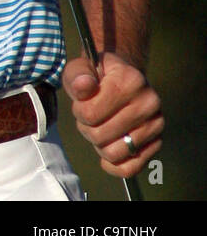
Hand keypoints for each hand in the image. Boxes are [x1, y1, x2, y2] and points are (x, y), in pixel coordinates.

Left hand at [62, 52, 162, 178]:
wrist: (121, 76)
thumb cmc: (96, 74)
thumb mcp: (80, 66)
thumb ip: (78, 75)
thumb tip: (83, 86)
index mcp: (131, 81)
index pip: (90, 113)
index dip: (79, 110)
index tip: (83, 100)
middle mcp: (149, 104)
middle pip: (100, 136)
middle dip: (87, 127)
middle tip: (90, 115)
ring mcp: (155, 125)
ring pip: (113, 153)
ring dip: (99, 144)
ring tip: (100, 126)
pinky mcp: (156, 143)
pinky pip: (130, 168)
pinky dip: (114, 165)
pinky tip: (106, 150)